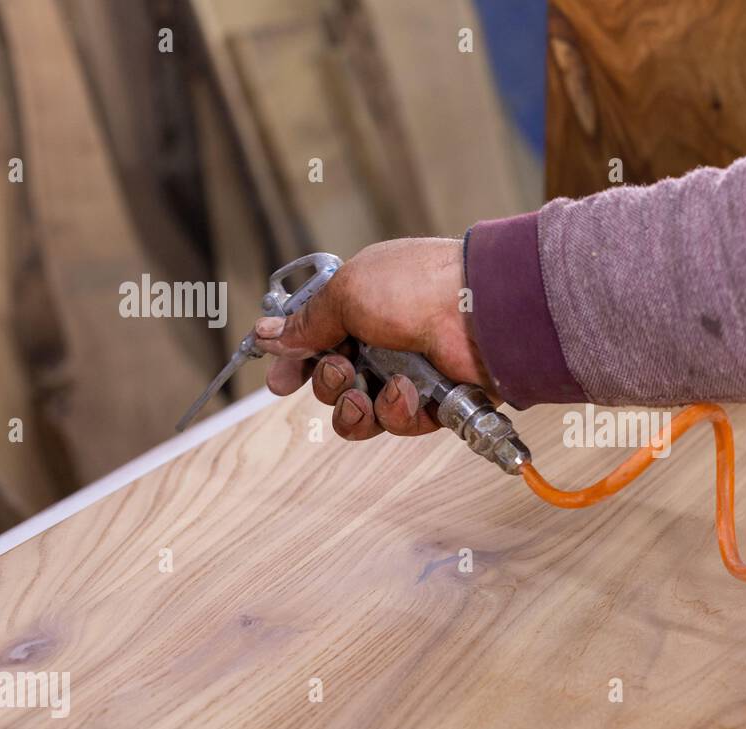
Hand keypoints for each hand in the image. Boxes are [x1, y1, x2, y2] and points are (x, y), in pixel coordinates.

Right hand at [254, 238, 493, 439]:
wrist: (477, 311)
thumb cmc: (415, 287)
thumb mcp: (347, 293)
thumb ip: (307, 321)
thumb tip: (268, 334)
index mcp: (361, 307)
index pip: (318, 342)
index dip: (296, 364)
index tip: (280, 381)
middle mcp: (384, 342)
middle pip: (333, 384)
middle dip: (327, 384)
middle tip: (340, 369)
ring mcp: (409, 374)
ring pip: (359, 413)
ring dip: (353, 407)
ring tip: (365, 391)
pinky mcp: (433, 403)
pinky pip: (397, 423)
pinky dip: (396, 411)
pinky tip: (406, 392)